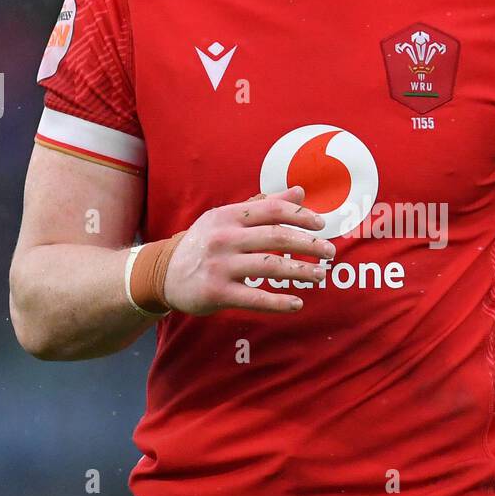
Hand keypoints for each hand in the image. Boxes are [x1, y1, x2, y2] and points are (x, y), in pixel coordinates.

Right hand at [163, 185, 335, 314]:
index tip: (321, 225)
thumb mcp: (227, 218)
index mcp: (228, 216)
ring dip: (300, 271)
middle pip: (275, 237)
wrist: (164, 273)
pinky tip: (297, 304)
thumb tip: (300, 191)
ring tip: (321, 275)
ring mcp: (220, 266)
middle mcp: (224, 238)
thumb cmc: (204, 243)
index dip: (300, 216)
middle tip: (330, 252)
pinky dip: (279, 302)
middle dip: (308, 244)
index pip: (272, 210)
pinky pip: (254, 298)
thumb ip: (263, 205)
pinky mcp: (216, 292)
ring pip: (269, 266)